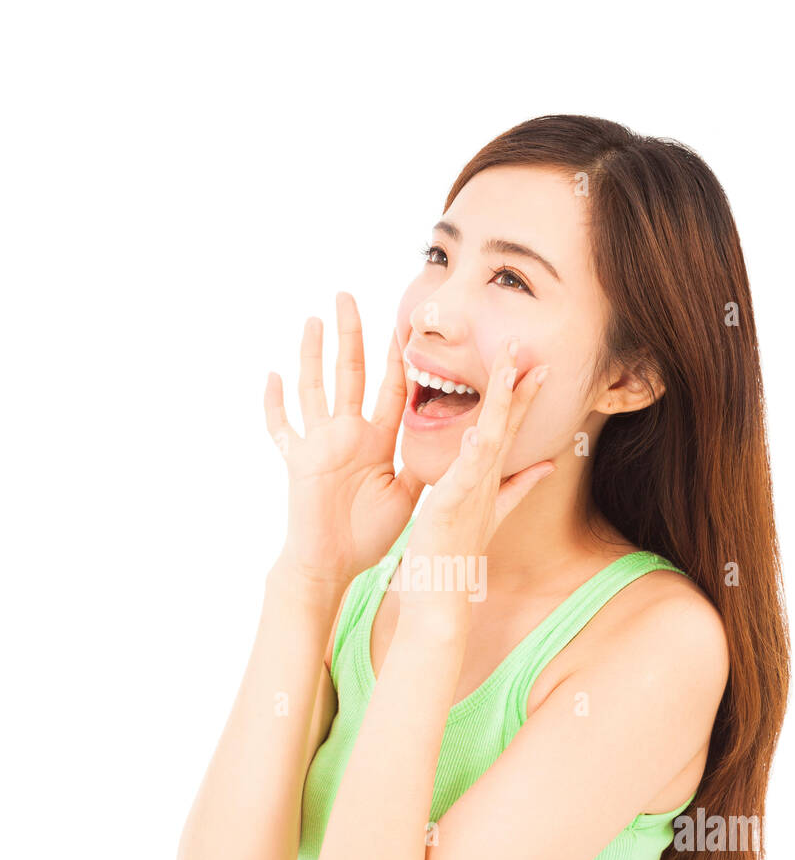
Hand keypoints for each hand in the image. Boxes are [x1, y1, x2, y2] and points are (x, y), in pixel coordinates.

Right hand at [264, 292, 423, 587]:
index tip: (401, 326)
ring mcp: (319, 443)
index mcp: (376, 440)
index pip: (389, 389)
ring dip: (311, 354)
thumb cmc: (367, 535)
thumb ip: (422, 469)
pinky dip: (273, 404)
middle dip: (350, 335)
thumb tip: (458, 453)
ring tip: (313, 319)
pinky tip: (271, 376)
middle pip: (349, 373)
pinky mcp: (298, 460)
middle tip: (347, 295)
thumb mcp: (405, 497)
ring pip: (314, 388)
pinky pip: (281, 427)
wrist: (333, 564)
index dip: (395, 358)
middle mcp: (347, 434)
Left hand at [395, 336, 553, 616]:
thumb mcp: (493, 511)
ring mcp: (473, 489)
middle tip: (524, 347)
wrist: (443, 592)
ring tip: (508, 369)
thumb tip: (547, 465)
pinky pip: (467, 472)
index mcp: (490, 475)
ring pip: (491, 436)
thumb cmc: (457, 551)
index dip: (523, 394)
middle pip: (505, 423)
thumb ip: (520, 486)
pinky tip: (480, 430)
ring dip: (501, 402)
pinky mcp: (453, 503)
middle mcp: (487, 478)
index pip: (509, 426)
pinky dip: (475, 451)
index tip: (535, 363)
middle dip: (517, 385)